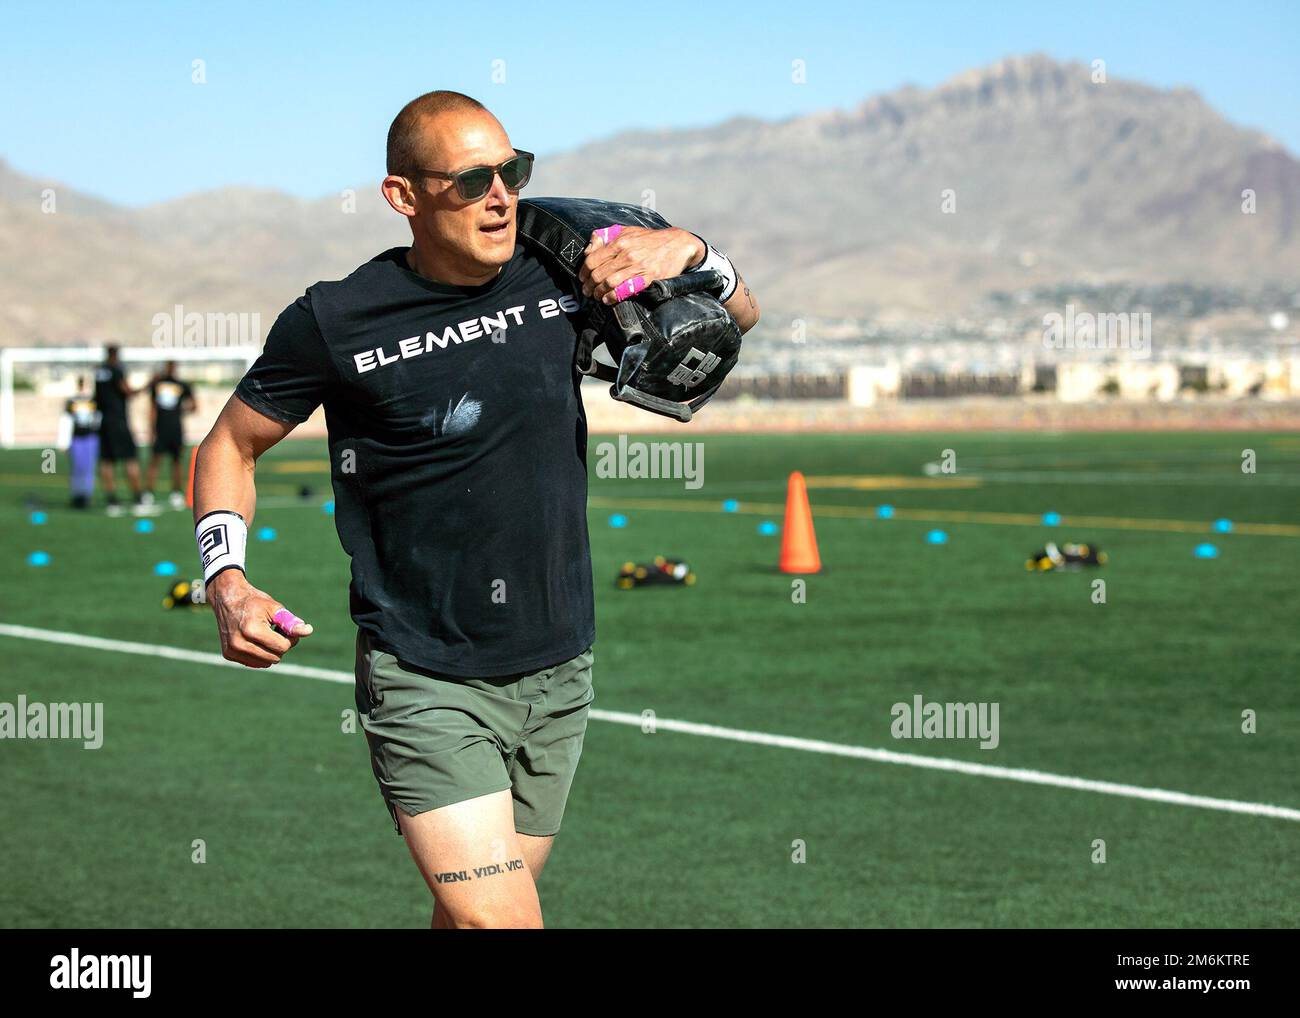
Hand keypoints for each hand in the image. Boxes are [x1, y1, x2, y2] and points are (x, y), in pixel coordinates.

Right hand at [208, 570, 312, 667]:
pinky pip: (255, 663)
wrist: (227, 599)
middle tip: (276, 630)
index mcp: (252, 630)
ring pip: (266, 663)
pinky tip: (255, 640)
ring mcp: (232, 651)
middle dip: (281, 645)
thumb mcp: (274, 608)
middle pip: (275, 657)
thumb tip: (308, 631)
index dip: (290, 638)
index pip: (283, 647)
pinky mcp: (229, 655)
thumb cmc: (255, 602)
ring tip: (265, 634)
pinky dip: (260, 654)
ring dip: (271, 651)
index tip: (286, 628)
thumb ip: (291, 622)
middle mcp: (239, 643)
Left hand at [579, 226, 703, 304]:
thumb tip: (590, 247)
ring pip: (610, 283)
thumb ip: (607, 236)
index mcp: (620, 242)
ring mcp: (638, 266)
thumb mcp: (627, 231)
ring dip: (599, 292)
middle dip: (589, 285)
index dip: (584, 271)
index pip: (593, 259)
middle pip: (599, 273)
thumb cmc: (650, 239)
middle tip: (587, 291)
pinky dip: (613, 297)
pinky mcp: (648, 277)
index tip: (582, 278)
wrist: (677, 244)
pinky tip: (608, 299)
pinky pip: (625, 290)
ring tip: (596, 296)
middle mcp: (627, 254)